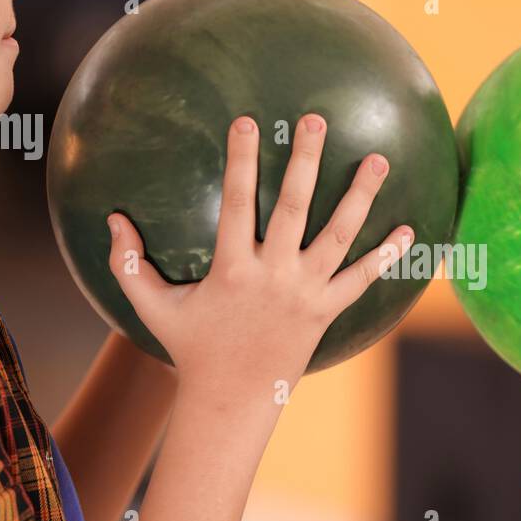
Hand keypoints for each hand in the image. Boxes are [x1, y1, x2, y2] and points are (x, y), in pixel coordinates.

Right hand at [105, 113, 412, 390]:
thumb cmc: (192, 348)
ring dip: (360, 196)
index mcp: (232, 268)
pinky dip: (386, 257)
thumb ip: (127, 264)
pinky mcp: (326, 312)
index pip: (237, 202)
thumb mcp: (152, 306)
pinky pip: (362, 280)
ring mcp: (304, 294)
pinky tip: (409, 231)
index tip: (247, 122)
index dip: (241, 161)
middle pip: (293, 207)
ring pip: (338, 236)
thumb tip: (111, 221)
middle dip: (306, 160)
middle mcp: (272, 275)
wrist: (232, 399)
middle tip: (317, 121)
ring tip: (380, 158)